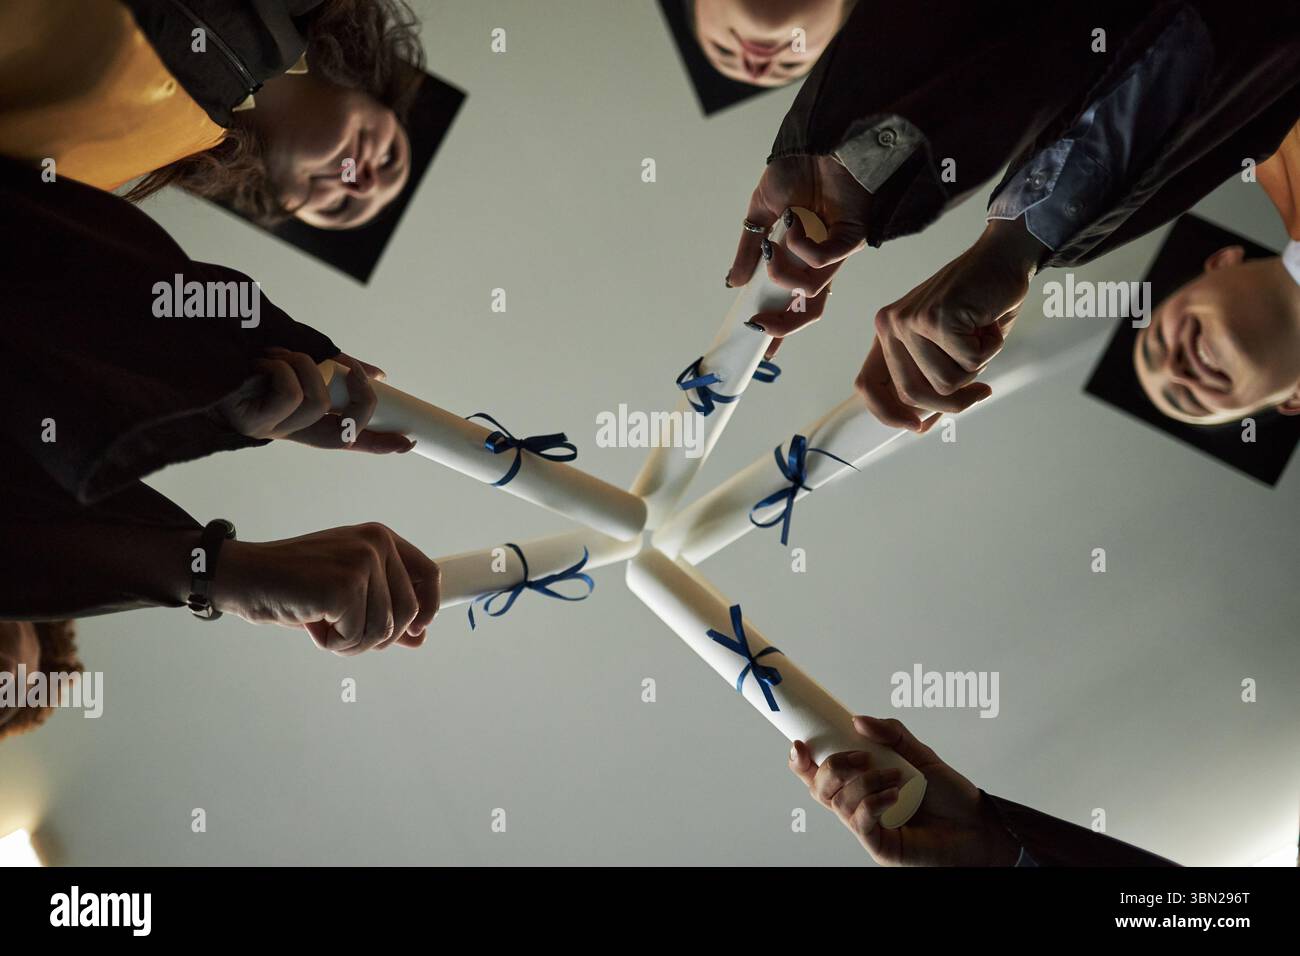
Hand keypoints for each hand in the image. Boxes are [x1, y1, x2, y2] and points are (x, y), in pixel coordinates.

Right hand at [213, 523, 440, 654]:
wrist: (246, 576)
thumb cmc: (295, 584)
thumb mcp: (347, 594)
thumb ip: (385, 611)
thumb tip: (419, 638)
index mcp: (381, 538)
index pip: (428, 574)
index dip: (428, 608)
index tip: (416, 632)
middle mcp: (376, 544)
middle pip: (408, 612)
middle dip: (378, 636)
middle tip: (343, 634)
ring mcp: (362, 563)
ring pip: (383, 630)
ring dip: (351, 643)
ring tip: (323, 626)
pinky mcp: (345, 586)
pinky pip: (357, 636)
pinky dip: (334, 643)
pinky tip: (312, 624)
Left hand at [217, 349, 413, 452]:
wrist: (185, 343)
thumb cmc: (238, 346)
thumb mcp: (295, 352)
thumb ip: (333, 364)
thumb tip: (376, 373)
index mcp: (297, 418)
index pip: (346, 437)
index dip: (377, 442)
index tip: (408, 443)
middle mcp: (287, 429)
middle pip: (345, 430)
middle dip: (361, 397)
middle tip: (354, 371)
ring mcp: (271, 430)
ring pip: (319, 404)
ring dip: (304, 366)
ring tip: (274, 354)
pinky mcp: (255, 424)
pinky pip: (291, 395)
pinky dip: (282, 368)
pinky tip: (258, 362)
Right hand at [727, 156, 871, 357]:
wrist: (816, 141)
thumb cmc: (797, 171)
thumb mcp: (761, 213)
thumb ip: (749, 248)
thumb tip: (734, 283)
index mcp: (804, 256)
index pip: (796, 302)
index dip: (780, 327)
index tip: (760, 352)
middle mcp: (826, 259)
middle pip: (813, 309)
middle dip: (785, 325)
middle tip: (759, 325)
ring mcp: (841, 250)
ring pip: (814, 288)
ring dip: (784, 276)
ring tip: (771, 250)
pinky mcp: (853, 235)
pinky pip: (825, 260)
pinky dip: (802, 249)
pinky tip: (793, 224)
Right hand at [788, 715, 1020, 865]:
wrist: (978, 826)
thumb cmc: (949, 794)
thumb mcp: (920, 753)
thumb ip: (892, 734)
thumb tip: (857, 721)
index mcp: (859, 784)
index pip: (818, 775)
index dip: (801, 762)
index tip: (800, 744)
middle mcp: (857, 806)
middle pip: (820, 789)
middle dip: (833, 766)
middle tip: (861, 757)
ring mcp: (867, 828)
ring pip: (839, 803)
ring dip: (863, 782)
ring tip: (894, 776)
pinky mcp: (880, 846)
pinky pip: (860, 823)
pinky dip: (873, 802)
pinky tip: (895, 795)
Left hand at [858, 218, 1045, 430]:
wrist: (1002, 258)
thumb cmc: (978, 306)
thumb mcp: (947, 348)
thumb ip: (930, 379)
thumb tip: (921, 425)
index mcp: (886, 332)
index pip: (867, 385)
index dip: (887, 414)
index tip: (918, 428)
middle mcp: (890, 325)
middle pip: (913, 394)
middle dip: (953, 402)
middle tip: (982, 391)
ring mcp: (911, 321)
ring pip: (945, 383)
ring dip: (976, 369)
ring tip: (981, 336)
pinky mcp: (936, 319)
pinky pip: (969, 363)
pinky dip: (990, 350)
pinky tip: (989, 323)